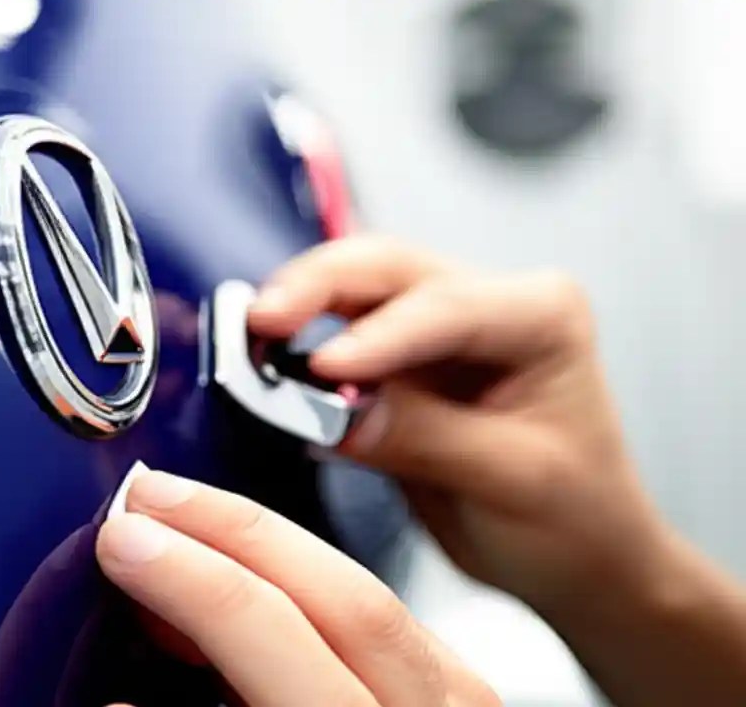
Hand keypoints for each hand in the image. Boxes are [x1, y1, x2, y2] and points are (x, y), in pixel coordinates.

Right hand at [97, 468, 498, 706]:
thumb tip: (123, 705)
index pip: (282, 642)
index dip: (195, 582)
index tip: (124, 542)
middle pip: (341, 598)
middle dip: (229, 529)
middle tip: (145, 495)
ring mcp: (463, 705)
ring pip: (367, 586)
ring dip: (263, 538)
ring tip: (183, 510)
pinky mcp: (465, 692)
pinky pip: (376, 604)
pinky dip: (300, 572)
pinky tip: (245, 559)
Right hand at [247, 234, 666, 615]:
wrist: (578, 560)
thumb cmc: (575, 520)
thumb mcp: (511, 482)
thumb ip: (423, 437)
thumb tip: (336, 410)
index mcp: (541, 316)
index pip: (444, 308)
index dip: (378, 336)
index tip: (321, 365)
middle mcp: (490, 302)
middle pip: (387, 269)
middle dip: (317, 287)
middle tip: (261, 319)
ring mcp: (439, 327)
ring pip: (354, 289)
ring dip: (299, 307)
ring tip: (251, 335)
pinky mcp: (399, 361)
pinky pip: (338, 332)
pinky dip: (298, 342)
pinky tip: (268, 357)